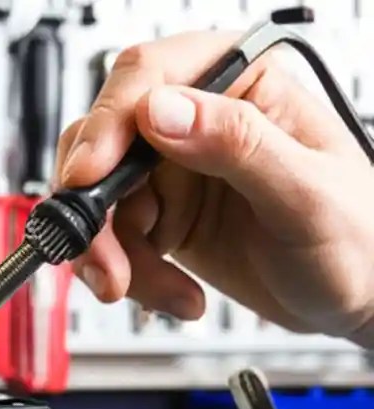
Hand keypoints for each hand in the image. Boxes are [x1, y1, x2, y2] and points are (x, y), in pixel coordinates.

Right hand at [56, 31, 373, 344]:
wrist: (359, 302)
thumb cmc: (360, 240)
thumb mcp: (306, 193)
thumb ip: (237, 146)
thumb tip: (164, 111)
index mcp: (241, 85)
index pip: (150, 77)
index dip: (108, 122)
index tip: (90, 174)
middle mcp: (198, 121)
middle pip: (104, 140)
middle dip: (94, 205)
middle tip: (100, 251)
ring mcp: (173, 171)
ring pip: (96, 197)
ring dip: (108, 250)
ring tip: (141, 285)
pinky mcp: (159, 218)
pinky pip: (109, 239)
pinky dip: (127, 274)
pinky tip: (175, 293)